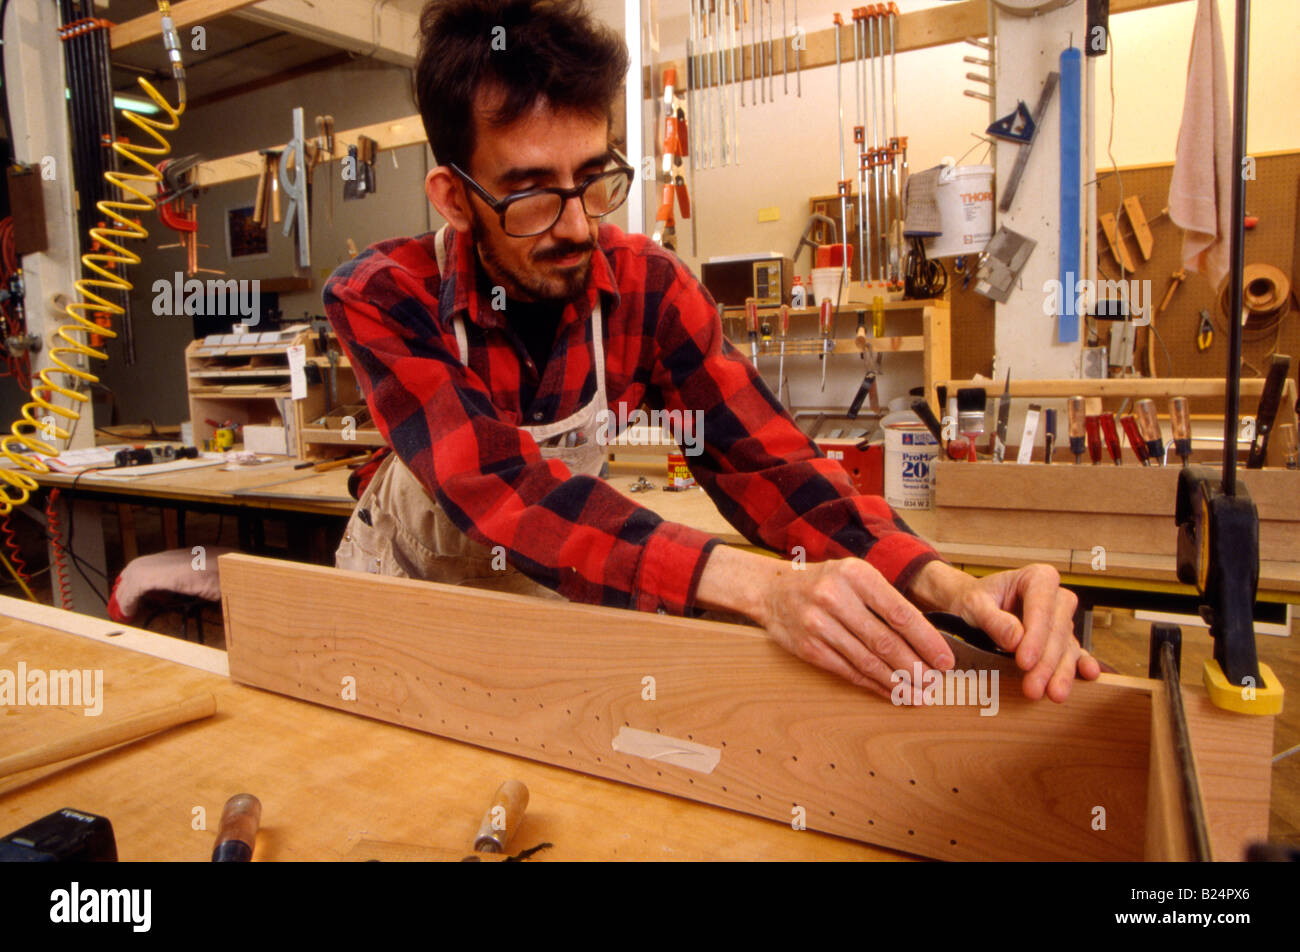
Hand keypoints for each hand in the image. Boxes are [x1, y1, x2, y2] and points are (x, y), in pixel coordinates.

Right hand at [750, 557, 954, 698]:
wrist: (773, 591)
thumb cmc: (825, 582)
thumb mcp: (856, 575)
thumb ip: (886, 600)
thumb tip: (926, 638)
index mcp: (855, 574)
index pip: (899, 613)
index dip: (926, 640)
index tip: (944, 660)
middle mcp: (835, 597)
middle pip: (884, 641)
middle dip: (914, 666)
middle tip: (933, 682)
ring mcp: (818, 624)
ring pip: (867, 660)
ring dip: (897, 681)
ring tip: (918, 694)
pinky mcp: (809, 648)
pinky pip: (848, 671)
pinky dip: (873, 684)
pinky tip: (890, 691)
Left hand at [905, 561, 1101, 701]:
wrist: (974, 608)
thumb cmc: (974, 602)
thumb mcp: (974, 605)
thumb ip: (993, 620)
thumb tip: (1016, 639)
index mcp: (1037, 578)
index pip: (1042, 607)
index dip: (1036, 636)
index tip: (1024, 662)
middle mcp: (1056, 596)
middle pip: (1058, 630)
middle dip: (1046, 662)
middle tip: (1033, 688)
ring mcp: (1062, 619)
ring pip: (1067, 646)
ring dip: (1060, 672)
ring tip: (1053, 694)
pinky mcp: (1064, 639)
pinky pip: (1076, 652)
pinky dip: (1080, 665)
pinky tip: (1087, 676)